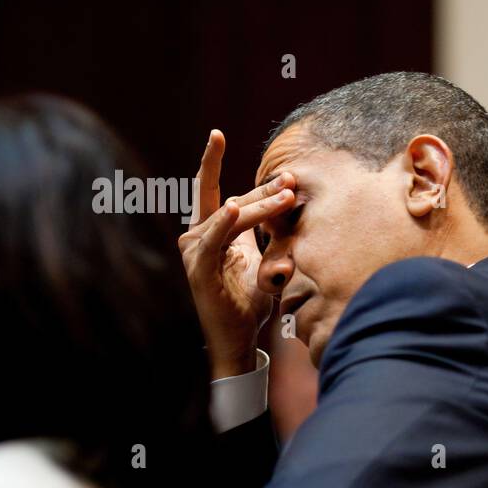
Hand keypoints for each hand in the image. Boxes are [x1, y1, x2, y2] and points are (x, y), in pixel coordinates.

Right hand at [178, 130, 294, 377]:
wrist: (238, 339)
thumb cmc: (248, 300)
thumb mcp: (263, 260)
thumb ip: (265, 235)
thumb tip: (283, 203)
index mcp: (213, 231)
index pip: (220, 192)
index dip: (235, 173)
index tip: (245, 148)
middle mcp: (198, 236)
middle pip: (226, 198)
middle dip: (260, 188)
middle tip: (292, 179)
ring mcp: (195, 252)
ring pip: (229, 218)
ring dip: (258, 206)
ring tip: (286, 194)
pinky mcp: (199, 270)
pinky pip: (212, 241)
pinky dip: (223, 224)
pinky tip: (234, 208)